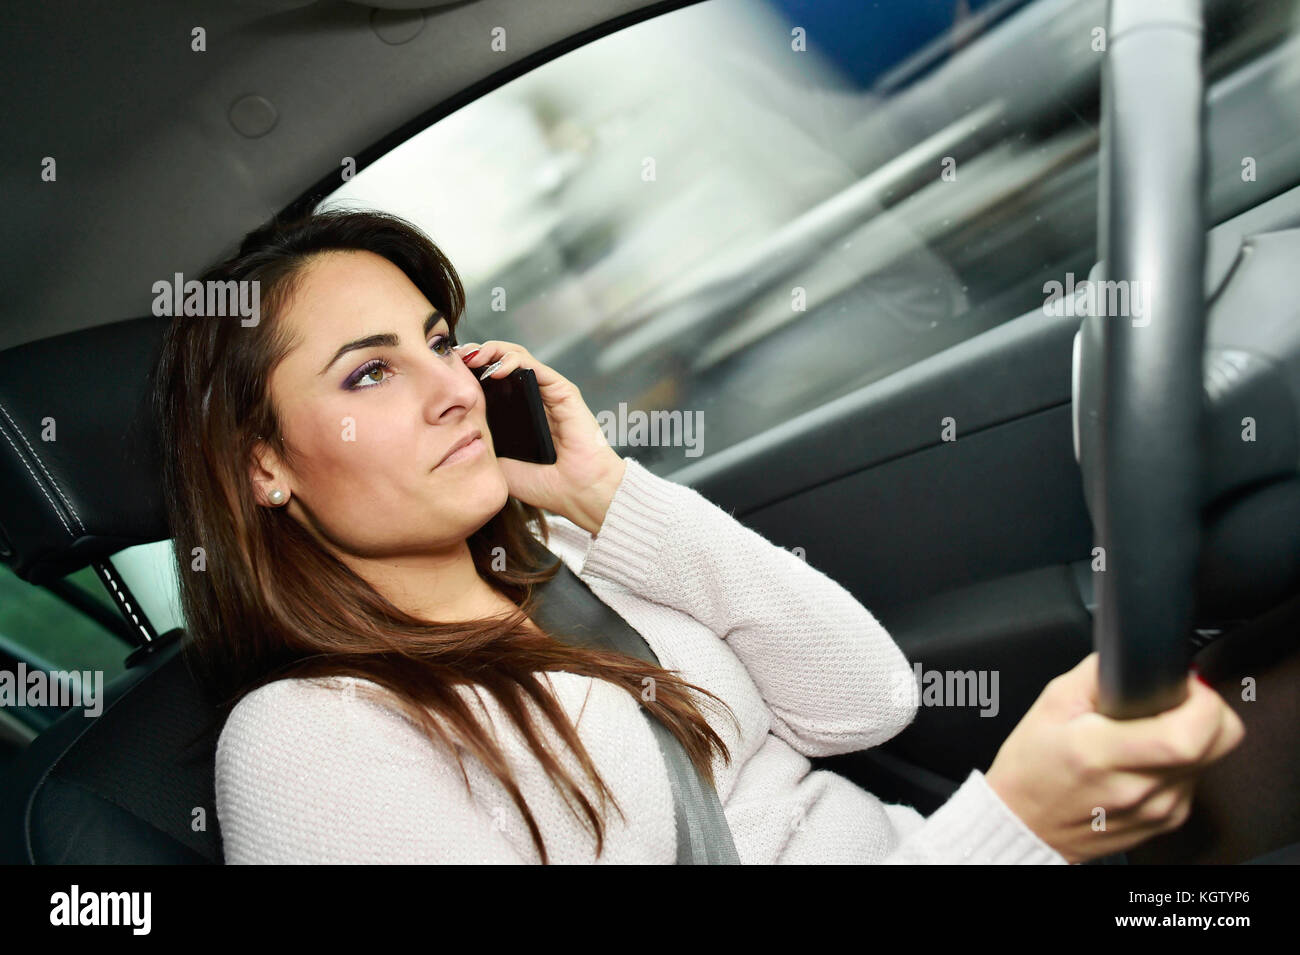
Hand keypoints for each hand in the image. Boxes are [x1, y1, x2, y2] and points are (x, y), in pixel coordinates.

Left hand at [457, 340, 625, 534]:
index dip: (469, 371)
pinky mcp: (563, 391)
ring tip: (473, 356)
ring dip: (492, 350)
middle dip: (477, 354)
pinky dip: (514, 361)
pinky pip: (535, 367)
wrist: (578, 494)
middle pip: (502, 361)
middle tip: (456, 357)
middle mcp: (533, 399)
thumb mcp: (500, 466)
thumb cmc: (546, 486)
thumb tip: (455, 429)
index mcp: (518, 414)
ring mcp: (549, 393)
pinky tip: (496, 368)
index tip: (447, 372)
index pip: (491, 381)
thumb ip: (482, 445)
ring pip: (518, 357)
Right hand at [984, 652, 1244, 863]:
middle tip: (1180, 701)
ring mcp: (1158, 809)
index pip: (1187, 734)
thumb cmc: (1031, 768)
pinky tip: (1146, 760)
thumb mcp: (1051, 703)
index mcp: (1100, 753)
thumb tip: (1136, 656)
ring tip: (1150, 733)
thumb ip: (1098, 673)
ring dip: (1193, 738)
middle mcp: (1137, 788)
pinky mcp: (1169, 821)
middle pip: (1218, 744)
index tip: (1187, 684)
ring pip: (1212, 760)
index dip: (1203, 700)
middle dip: (1211, 711)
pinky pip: (1195, 781)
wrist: (1026, 824)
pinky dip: (1181, 764)